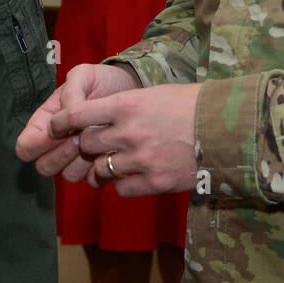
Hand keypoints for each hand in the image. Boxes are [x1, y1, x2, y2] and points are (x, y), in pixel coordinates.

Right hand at [15, 63, 139, 179]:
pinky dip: (100, 169)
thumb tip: (64, 120)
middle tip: (80, 137)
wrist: (130, 89)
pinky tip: (109, 152)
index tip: (61, 130)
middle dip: (61, 154)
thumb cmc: (102, 80)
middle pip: (44, 167)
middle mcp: (57, 144)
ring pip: (68, 175)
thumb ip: (71, 92)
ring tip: (97, 141)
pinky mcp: (97, 166)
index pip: (25, 147)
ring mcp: (77, 157)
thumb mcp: (84, 75)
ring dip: (81, 162)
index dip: (38, 144)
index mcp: (45, 122)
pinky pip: (92, 180)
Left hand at [54, 83, 200, 196]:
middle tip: (92, 144)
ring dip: (103, 167)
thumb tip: (104, 113)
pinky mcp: (155, 182)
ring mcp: (140, 159)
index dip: (61, 122)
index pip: (77, 114)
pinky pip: (122, 189)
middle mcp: (128, 132)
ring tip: (114, 162)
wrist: (228, 128)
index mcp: (127, 104)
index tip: (55, 127)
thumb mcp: (156, 94)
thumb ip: (127, 105)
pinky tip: (133, 177)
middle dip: (86, 144)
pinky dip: (123, 185)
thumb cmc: (195, 104)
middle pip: (86, 143)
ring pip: (101, 168)